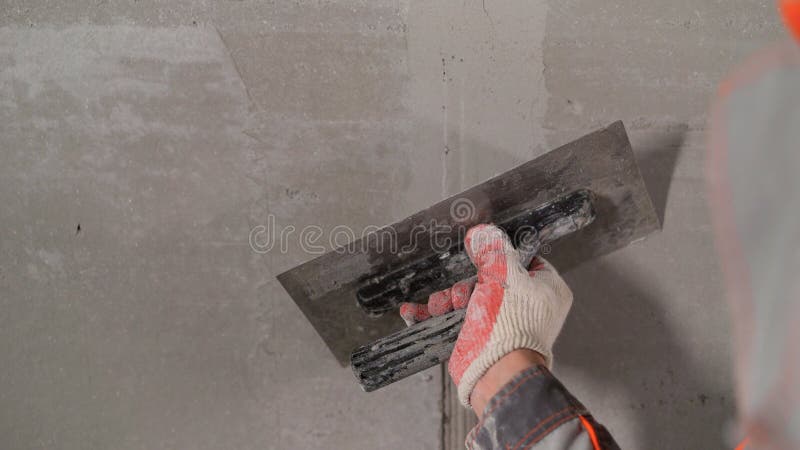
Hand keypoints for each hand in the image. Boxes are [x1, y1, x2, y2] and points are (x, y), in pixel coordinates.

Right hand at [399, 224, 572, 406]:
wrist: (494, 371)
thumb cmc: (510, 325)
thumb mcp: (503, 274)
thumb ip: (493, 249)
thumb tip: (483, 233)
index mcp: (546, 290)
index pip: (525, 261)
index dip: (502, 256)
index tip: (483, 254)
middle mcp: (528, 307)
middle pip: (488, 278)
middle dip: (464, 285)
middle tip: (461, 293)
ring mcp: (502, 323)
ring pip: (467, 298)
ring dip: (446, 299)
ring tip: (442, 306)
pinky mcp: (480, 337)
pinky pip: (455, 318)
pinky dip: (435, 315)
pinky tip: (415, 311)